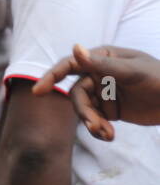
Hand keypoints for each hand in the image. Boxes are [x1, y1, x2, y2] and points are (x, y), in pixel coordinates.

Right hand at [33, 44, 159, 138]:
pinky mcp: (111, 109)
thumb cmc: (159, 79)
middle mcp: (98, 74)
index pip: (70, 65)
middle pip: (77, 94)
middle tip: (94, 126)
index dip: (52, 77)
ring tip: (107, 135)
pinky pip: (96, 119)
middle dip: (84, 111)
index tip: (38, 91)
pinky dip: (99, 129)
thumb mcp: (132, 71)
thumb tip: (75, 48)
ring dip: (92, 123)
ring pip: (85, 109)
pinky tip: (110, 136)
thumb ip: (101, 64)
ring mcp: (104, 92)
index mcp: (101, 58)